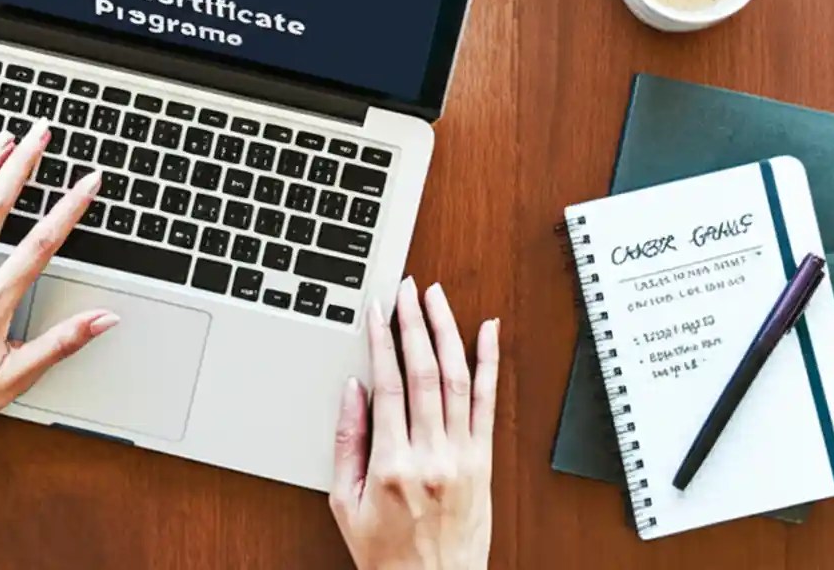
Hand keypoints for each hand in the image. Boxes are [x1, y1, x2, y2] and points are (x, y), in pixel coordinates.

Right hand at [329, 278, 500, 569]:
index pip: (388, 385)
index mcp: (390, 465)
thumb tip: (353, 389)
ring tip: (437, 298)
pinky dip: (490, 363)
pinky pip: (489, 403)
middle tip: (407, 289)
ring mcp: (463, 457)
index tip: (377, 310)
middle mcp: (430, 455)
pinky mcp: (484, 462)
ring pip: (458, 379)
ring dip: (447, 331)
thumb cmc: (385, 553)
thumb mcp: (343, 503)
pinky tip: (487, 332)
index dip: (381, 340)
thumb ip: (346, 441)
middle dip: (414, 322)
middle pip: (424, 372)